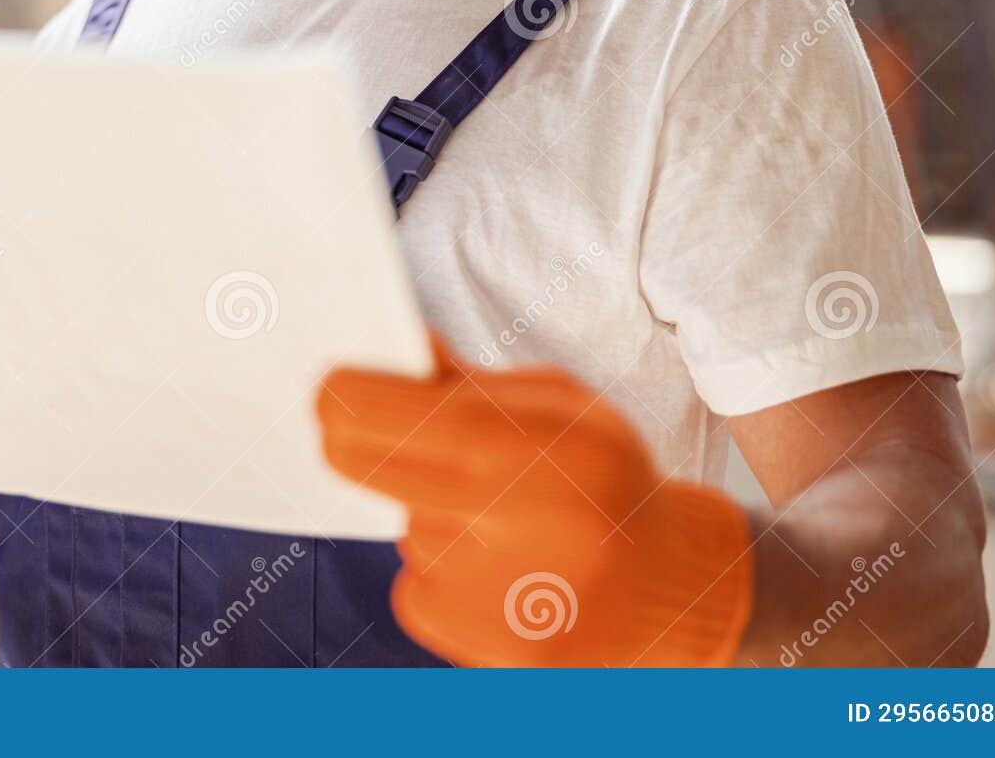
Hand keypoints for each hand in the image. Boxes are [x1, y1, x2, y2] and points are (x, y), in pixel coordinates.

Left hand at [318, 333, 752, 666]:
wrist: (669, 591)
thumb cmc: (606, 480)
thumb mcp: (563, 408)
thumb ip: (474, 381)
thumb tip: (399, 344)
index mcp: (543, 453)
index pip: (411, 419)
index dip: (353, 400)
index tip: (325, 387)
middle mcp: (524, 530)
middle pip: (381, 476)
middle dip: (351, 445)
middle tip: (343, 430)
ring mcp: (506, 599)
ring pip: (409, 530)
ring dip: (425, 514)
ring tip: (496, 519)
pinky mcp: (493, 651)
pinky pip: (417, 589)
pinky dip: (438, 572)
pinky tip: (495, 571)